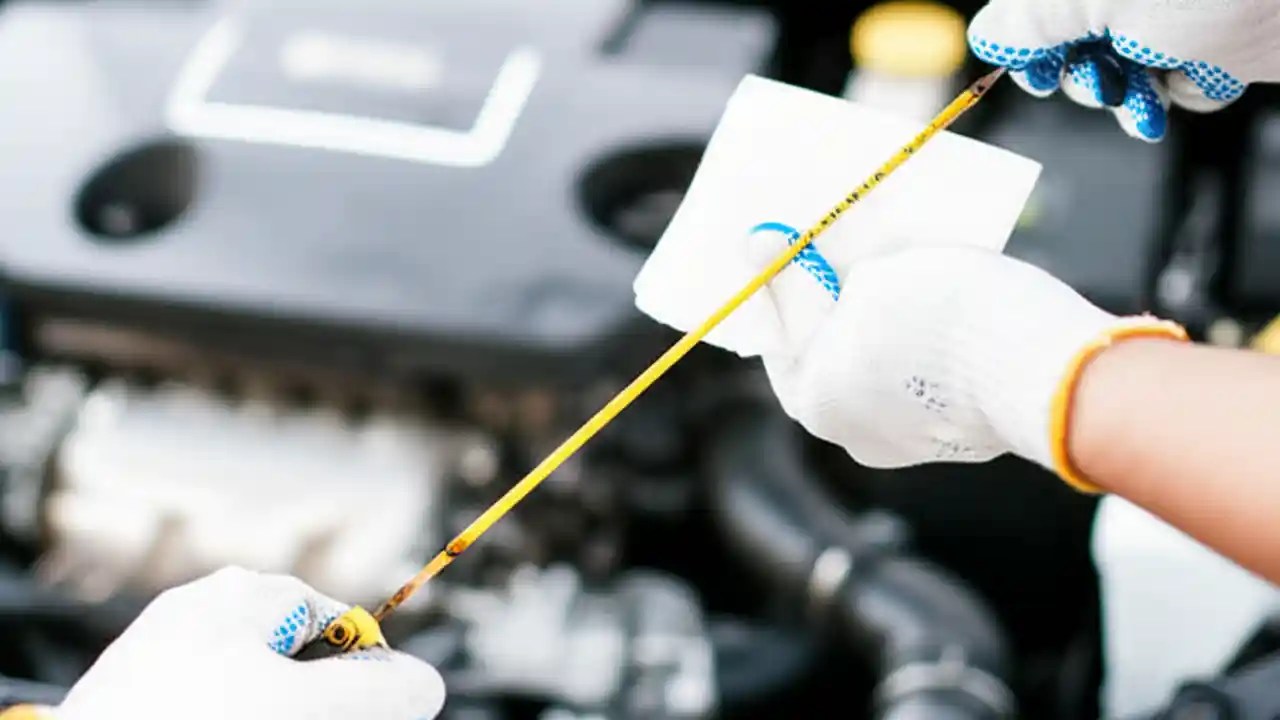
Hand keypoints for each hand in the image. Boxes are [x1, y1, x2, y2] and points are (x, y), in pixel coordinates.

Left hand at [35, 567, 444, 719]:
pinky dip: (226, 708)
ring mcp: (160, 656)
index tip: (373, 712)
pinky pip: (204, 696)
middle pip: (293, 660)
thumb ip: (379, 691)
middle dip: (318, 697)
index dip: (365, 675)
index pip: (338, 625)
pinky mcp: (132, 696)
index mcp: (246, 594)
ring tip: (270, 716)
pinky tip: (225, 717)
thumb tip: (427, 684)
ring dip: (277, 703)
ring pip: (247, 685)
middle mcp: (200, 613)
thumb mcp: (308, 706)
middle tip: (316, 718)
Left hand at [757, 244, 1184, 490]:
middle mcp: (856, 432)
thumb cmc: (940, 318)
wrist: (1044, 368)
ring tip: (908, 268)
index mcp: (815, 401)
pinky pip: (931, 377)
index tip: (794, 248)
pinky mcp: (964, 429)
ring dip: (890, 323)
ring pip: (887, 365)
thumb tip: (757, 247)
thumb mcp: (869, 277)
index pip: (783, 335)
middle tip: (854, 250)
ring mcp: (913, 438)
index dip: (788, 285)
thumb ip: (811, 275)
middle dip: (844, 302)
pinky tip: (948, 305)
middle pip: (836, 352)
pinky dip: (930, 345)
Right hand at [966, 0, 1279, 140]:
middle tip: (1100, 72)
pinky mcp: (1201, 52)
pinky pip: (1160, 92)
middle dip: (1078, 75)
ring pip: (1113, 76)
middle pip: (1068, 48)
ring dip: (1120, 96)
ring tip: (1144, 88)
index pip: (1030, 15)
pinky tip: (1172, 89)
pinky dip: (1162, 102)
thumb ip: (1025, 20)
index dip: (1027, 48)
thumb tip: (986, 36)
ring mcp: (1165, 22)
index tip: (1038, 69)